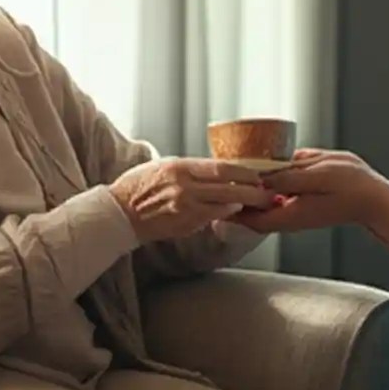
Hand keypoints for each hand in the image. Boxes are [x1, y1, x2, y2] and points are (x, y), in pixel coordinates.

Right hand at [109, 159, 274, 242]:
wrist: (119, 212)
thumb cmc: (138, 187)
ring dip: (244, 203)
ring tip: (260, 202)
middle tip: (269, 191)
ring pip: (224, 203)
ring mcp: (185, 206)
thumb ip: (189, 169)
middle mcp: (185, 185)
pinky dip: (226, 213)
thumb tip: (213, 170)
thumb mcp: (163, 166)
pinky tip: (237, 211)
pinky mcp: (184, 223)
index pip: (221, 167)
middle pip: (228, 186)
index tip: (259, 173)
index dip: (244, 171)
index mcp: (181, 167)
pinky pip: (212, 217)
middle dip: (253, 189)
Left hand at [229, 149, 388, 232]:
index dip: (229, 207)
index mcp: (288, 214)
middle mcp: (287, 216)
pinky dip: (265, 185)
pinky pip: (275, 195)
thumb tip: (261, 177)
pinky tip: (262, 167)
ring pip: (262, 203)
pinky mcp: (300, 202)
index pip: (248, 218)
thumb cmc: (351, 185)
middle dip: (234, 196)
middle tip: (217, 176)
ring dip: (248, 190)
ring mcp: (294, 211)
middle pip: (251, 211)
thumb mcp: (317, 174)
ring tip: (232, 169)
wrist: (375, 198)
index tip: (214, 192)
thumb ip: (288, 177)